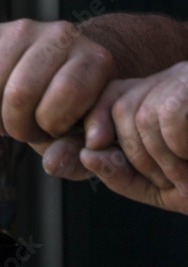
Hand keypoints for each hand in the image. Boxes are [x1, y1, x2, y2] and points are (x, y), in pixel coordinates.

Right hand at [0, 19, 114, 173]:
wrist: (65, 64)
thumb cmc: (76, 103)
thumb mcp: (87, 134)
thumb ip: (75, 153)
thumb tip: (52, 162)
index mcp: (92, 60)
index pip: (66, 92)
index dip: (52, 124)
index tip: (52, 129)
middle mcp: (58, 37)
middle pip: (20, 92)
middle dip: (16, 126)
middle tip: (24, 130)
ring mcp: (21, 30)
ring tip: (6, 119)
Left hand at [80, 63, 187, 212]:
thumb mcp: (166, 187)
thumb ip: (125, 174)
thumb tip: (87, 154)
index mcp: (160, 97)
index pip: (108, 95)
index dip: (95, 121)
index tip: (95, 150)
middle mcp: (175, 79)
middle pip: (121, 108)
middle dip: (138, 156)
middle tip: (172, 181)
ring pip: (143, 115)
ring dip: (163, 160)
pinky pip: (169, 115)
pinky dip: (178, 150)